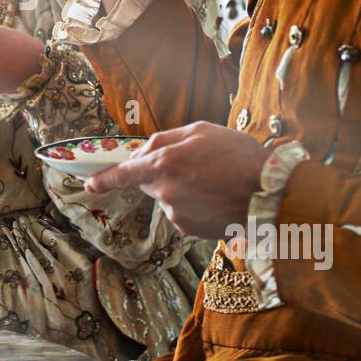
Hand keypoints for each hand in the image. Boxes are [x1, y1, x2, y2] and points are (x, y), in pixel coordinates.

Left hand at [84, 122, 271, 237]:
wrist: (270, 194)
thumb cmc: (239, 157)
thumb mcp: (202, 131)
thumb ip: (166, 139)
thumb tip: (145, 151)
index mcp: (164, 163)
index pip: (124, 173)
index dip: (105, 179)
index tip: (90, 184)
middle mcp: (165, 190)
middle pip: (148, 182)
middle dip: (162, 173)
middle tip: (195, 165)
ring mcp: (176, 213)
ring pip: (167, 197)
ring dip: (181, 188)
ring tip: (213, 181)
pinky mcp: (188, 229)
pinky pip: (181, 212)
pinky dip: (193, 204)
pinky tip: (215, 197)